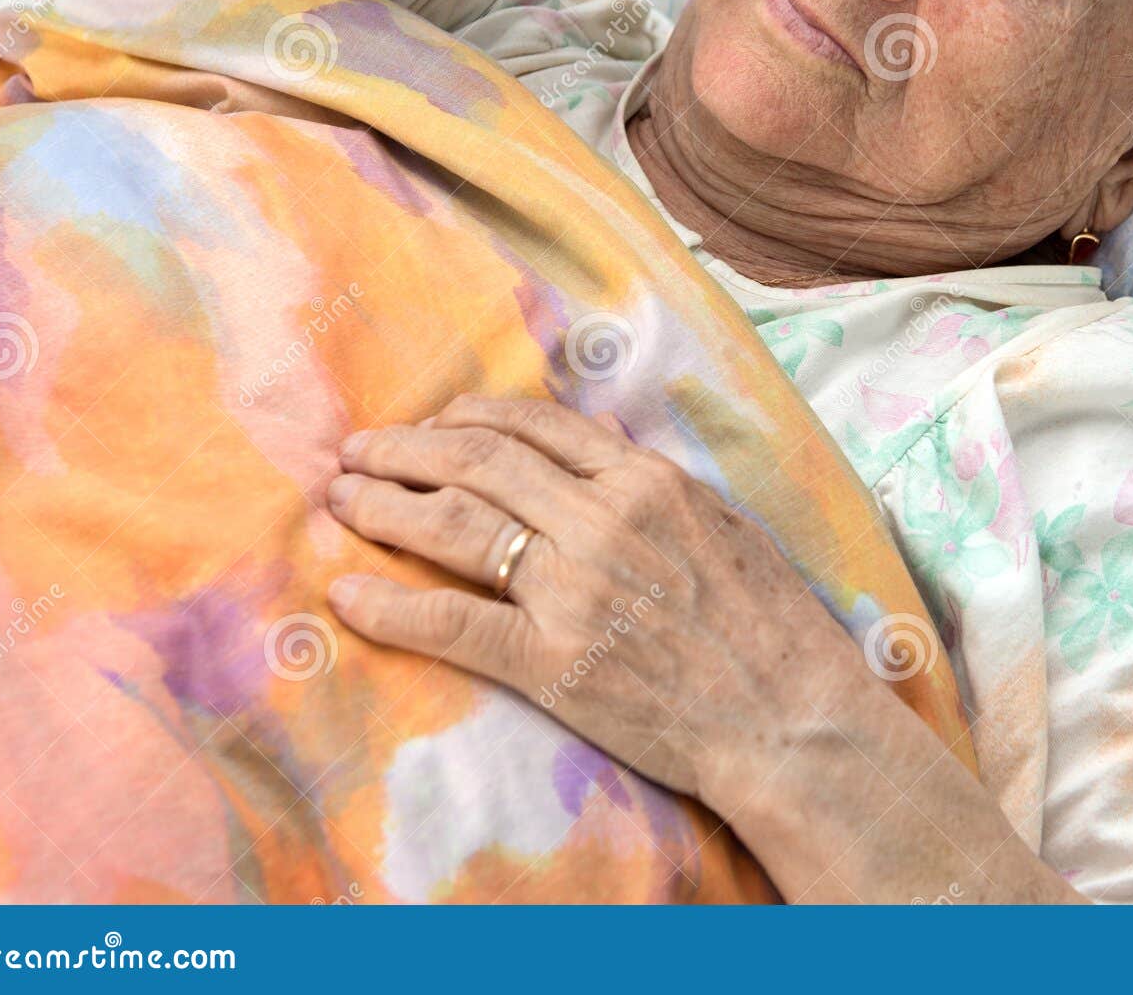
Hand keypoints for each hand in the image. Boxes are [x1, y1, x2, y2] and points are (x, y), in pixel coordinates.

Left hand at [324, 396, 874, 810]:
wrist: (790, 716)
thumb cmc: (769, 623)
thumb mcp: (719, 522)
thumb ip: (648, 485)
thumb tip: (586, 451)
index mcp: (645, 480)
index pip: (532, 425)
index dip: (465, 417)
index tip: (431, 423)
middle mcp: (602, 520)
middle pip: (477, 462)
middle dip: (405, 450)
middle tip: (358, 452)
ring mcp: (573, 590)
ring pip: (454, 526)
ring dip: (385, 507)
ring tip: (342, 501)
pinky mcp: (552, 662)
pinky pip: (452, 624)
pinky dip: (390, 605)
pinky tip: (346, 594)